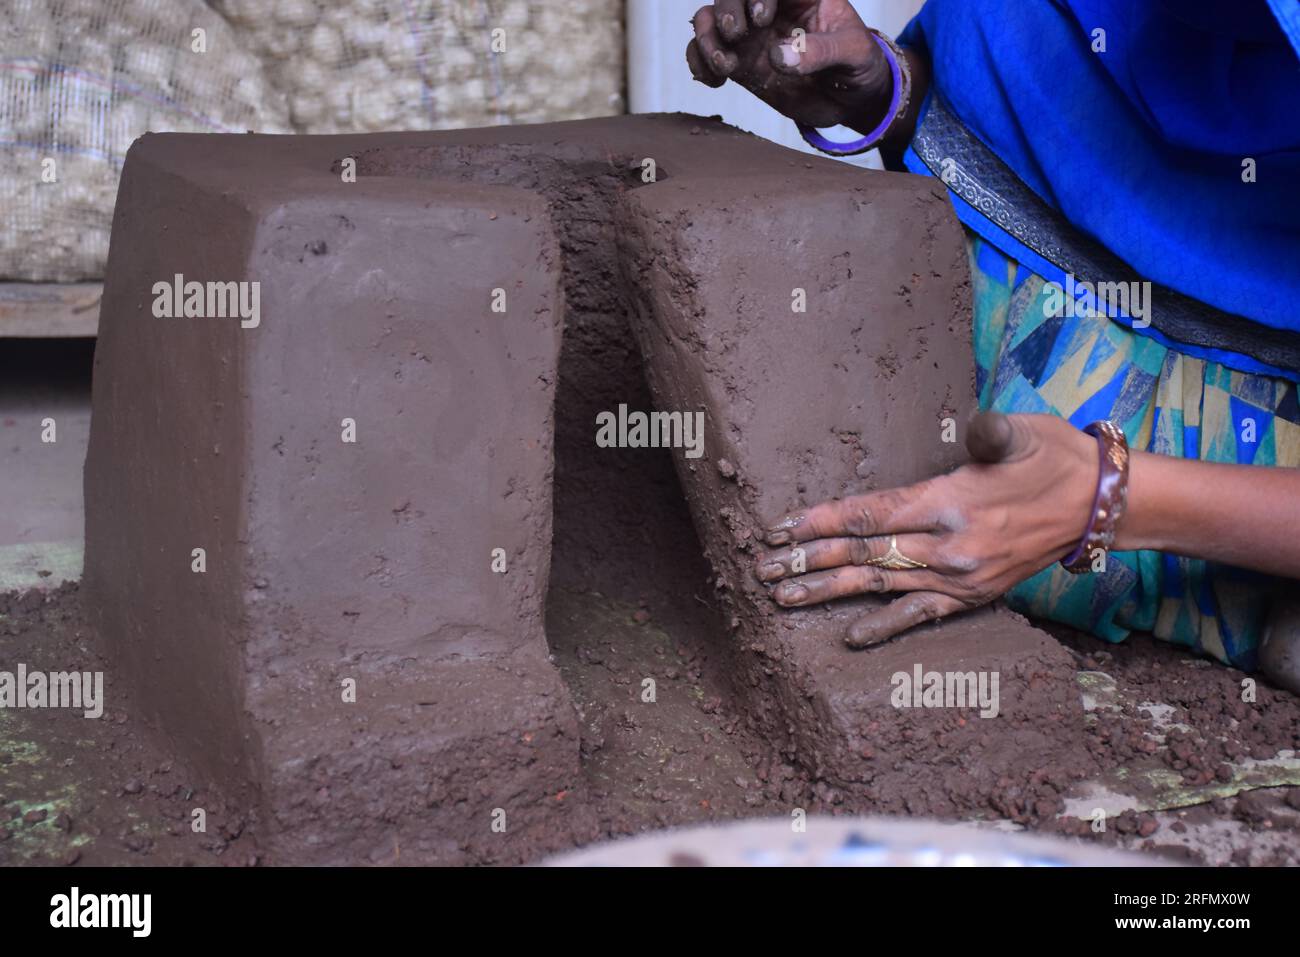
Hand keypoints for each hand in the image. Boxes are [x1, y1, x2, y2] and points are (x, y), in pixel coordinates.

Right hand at [686, 0, 891, 130]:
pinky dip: (699, 64)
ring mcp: (751, 35)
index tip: (762, 18)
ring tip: (725, 66)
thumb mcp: (853, 53)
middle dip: (725, 11)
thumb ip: (820, 51)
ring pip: (710, 20)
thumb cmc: (858, 64)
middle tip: (736, 37)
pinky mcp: (740, 64)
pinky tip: (715, 81)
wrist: (851, 99)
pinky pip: (705, 54)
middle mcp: (769, 7)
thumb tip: (778, 57)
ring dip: (707, 40)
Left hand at [754, 412, 1099, 646]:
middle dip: (808, 561)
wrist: (1101, 507)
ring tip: (784, 597)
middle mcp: (950, 547)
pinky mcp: (973, 596)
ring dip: (829, 592)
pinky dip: (884, 627)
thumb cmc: (1055, 458)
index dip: (820, 522)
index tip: (780, 529)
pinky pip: (920, 616)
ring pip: (880, 585)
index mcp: (951, 502)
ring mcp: (960, 578)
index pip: (870, 515)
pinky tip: (851, 637)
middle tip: (762, 569)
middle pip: (864, 554)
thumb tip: (973, 425)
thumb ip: (989, 432)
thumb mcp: (1023, 432)